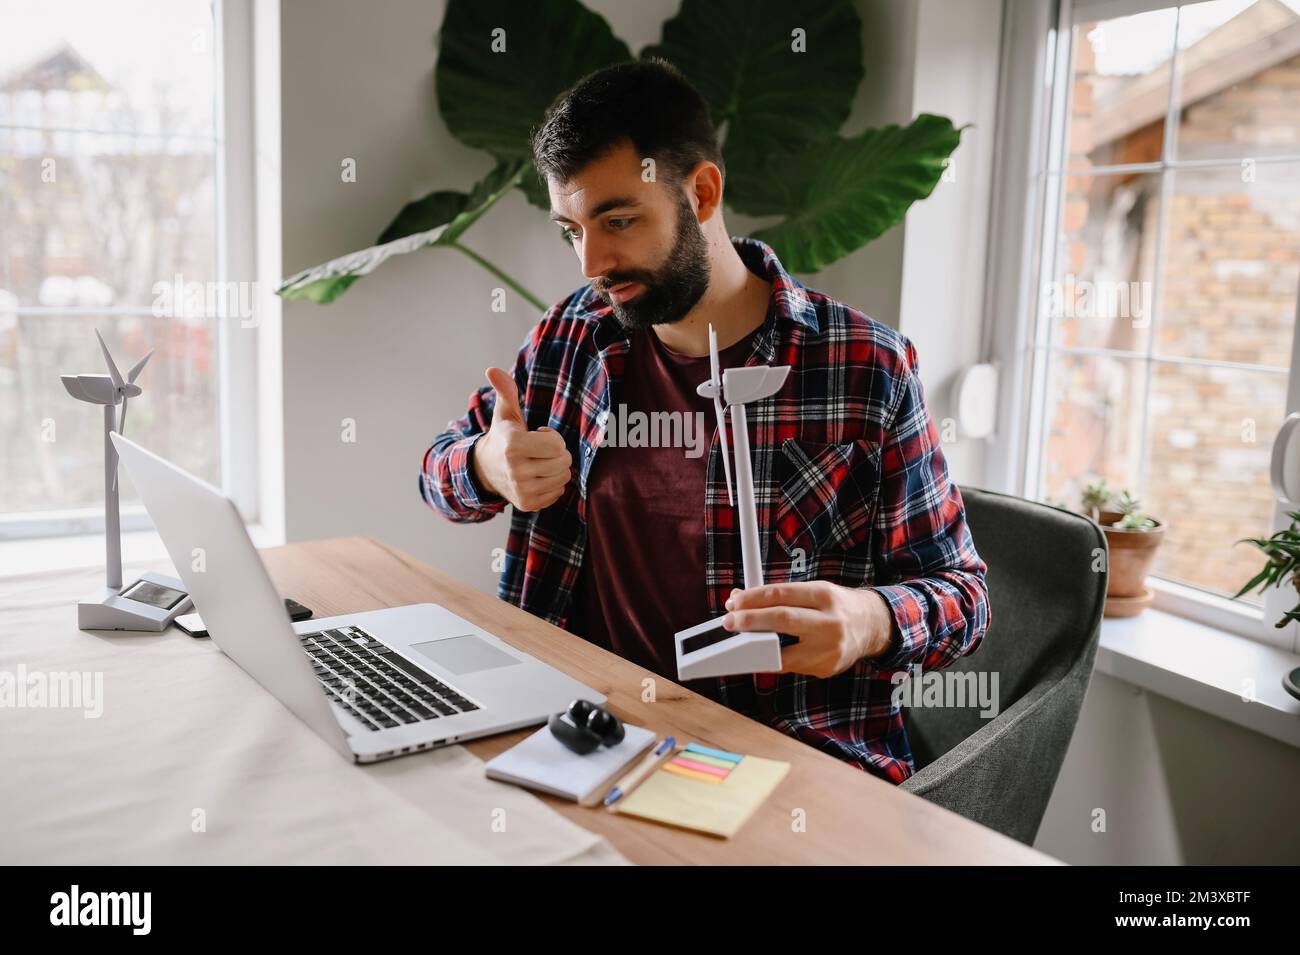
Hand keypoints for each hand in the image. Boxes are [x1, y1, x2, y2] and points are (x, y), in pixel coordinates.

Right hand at [472, 367, 572, 511]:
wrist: (486, 469)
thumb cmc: (503, 437)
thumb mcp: (504, 413)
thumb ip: (505, 391)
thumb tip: (492, 370)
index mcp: (513, 446)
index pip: (557, 444)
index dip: (552, 436)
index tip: (538, 434)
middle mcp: (516, 471)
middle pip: (564, 461)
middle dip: (557, 452)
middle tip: (540, 450)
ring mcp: (522, 490)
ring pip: (563, 477)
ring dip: (556, 468)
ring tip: (538, 462)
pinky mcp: (527, 504)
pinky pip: (558, 492)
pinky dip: (552, 484)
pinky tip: (537, 476)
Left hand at [722, 581, 894, 677]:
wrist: (872, 626)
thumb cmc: (834, 606)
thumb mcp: (813, 591)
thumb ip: (780, 596)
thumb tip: (740, 597)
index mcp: (824, 595)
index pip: (780, 594)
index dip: (752, 599)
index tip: (733, 602)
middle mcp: (830, 621)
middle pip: (782, 619)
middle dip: (750, 621)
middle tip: (729, 622)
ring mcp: (830, 648)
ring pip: (784, 650)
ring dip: (755, 647)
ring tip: (737, 642)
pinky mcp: (826, 668)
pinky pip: (790, 665)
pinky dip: (771, 660)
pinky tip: (758, 655)